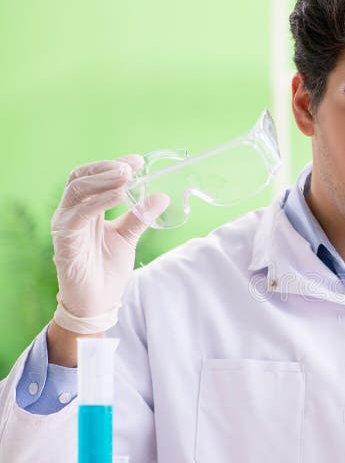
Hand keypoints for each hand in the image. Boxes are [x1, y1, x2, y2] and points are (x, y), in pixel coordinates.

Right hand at [51, 155, 166, 332]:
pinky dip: (100, 201)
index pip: (93, 177)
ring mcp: (65, 225)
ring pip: (77, 190)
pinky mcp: (65, 240)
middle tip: (131, 167)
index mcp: (85, 209)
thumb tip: (161, 196)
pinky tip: (120, 196)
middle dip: (106, 168)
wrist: (97, 302)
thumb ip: (140, 216)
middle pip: (80, 177)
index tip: (137, 160)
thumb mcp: (128, 238)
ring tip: (127, 177)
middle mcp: (71, 213)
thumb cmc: (106, 269)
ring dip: (103, 180)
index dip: (113, 165)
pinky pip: (80, 214)